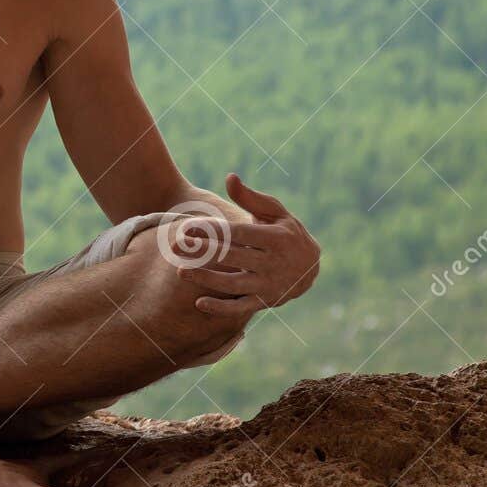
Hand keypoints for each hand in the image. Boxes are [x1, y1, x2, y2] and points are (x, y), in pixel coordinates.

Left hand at [168, 173, 321, 321]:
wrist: (312, 267)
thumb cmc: (287, 231)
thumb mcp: (276, 212)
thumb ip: (250, 198)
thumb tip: (229, 178)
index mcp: (276, 238)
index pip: (238, 234)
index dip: (212, 230)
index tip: (187, 227)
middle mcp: (273, 262)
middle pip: (232, 257)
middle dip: (202, 251)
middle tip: (174, 245)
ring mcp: (269, 285)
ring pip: (234, 284)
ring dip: (207, 279)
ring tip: (180, 271)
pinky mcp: (265, 302)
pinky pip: (241, 308)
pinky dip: (221, 308)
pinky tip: (199, 303)